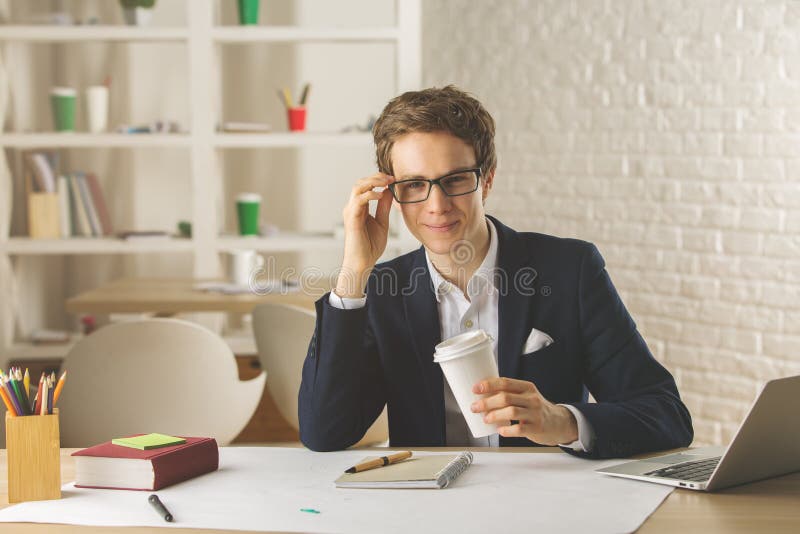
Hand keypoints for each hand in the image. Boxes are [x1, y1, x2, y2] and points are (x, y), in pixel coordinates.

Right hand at [335, 173, 394, 296]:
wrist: (363, 263)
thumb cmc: (370, 246)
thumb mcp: (382, 222)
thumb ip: (384, 207)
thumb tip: (389, 191)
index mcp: (359, 208)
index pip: (366, 186)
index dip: (378, 179)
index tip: (393, 178)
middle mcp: (353, 207)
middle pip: (360, 182)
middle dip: (376, 177)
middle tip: (391, 177)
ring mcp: (351, 212)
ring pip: (358, 187)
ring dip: (373, 182)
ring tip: (386, 182)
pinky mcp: (352, 219)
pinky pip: (359, 200)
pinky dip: (369, 195)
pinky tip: (380, 195)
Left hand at [470, 377, 578, 445]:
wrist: (559, 423)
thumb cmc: (536, 409)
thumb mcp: (526, 396)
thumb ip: (509, 394)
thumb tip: (482, 396)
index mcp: (526, 387)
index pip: (505, 382)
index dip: (489, 385)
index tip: (476, 388)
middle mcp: (531, 398)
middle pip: (505, 397)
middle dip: (487, 402)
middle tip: (475, 407)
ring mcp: (535, 413)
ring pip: (511, 411)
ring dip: (494, 415)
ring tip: (486, 419)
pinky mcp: (536, 428)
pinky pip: (519, 429)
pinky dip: (507, 430)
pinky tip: (500, 430)